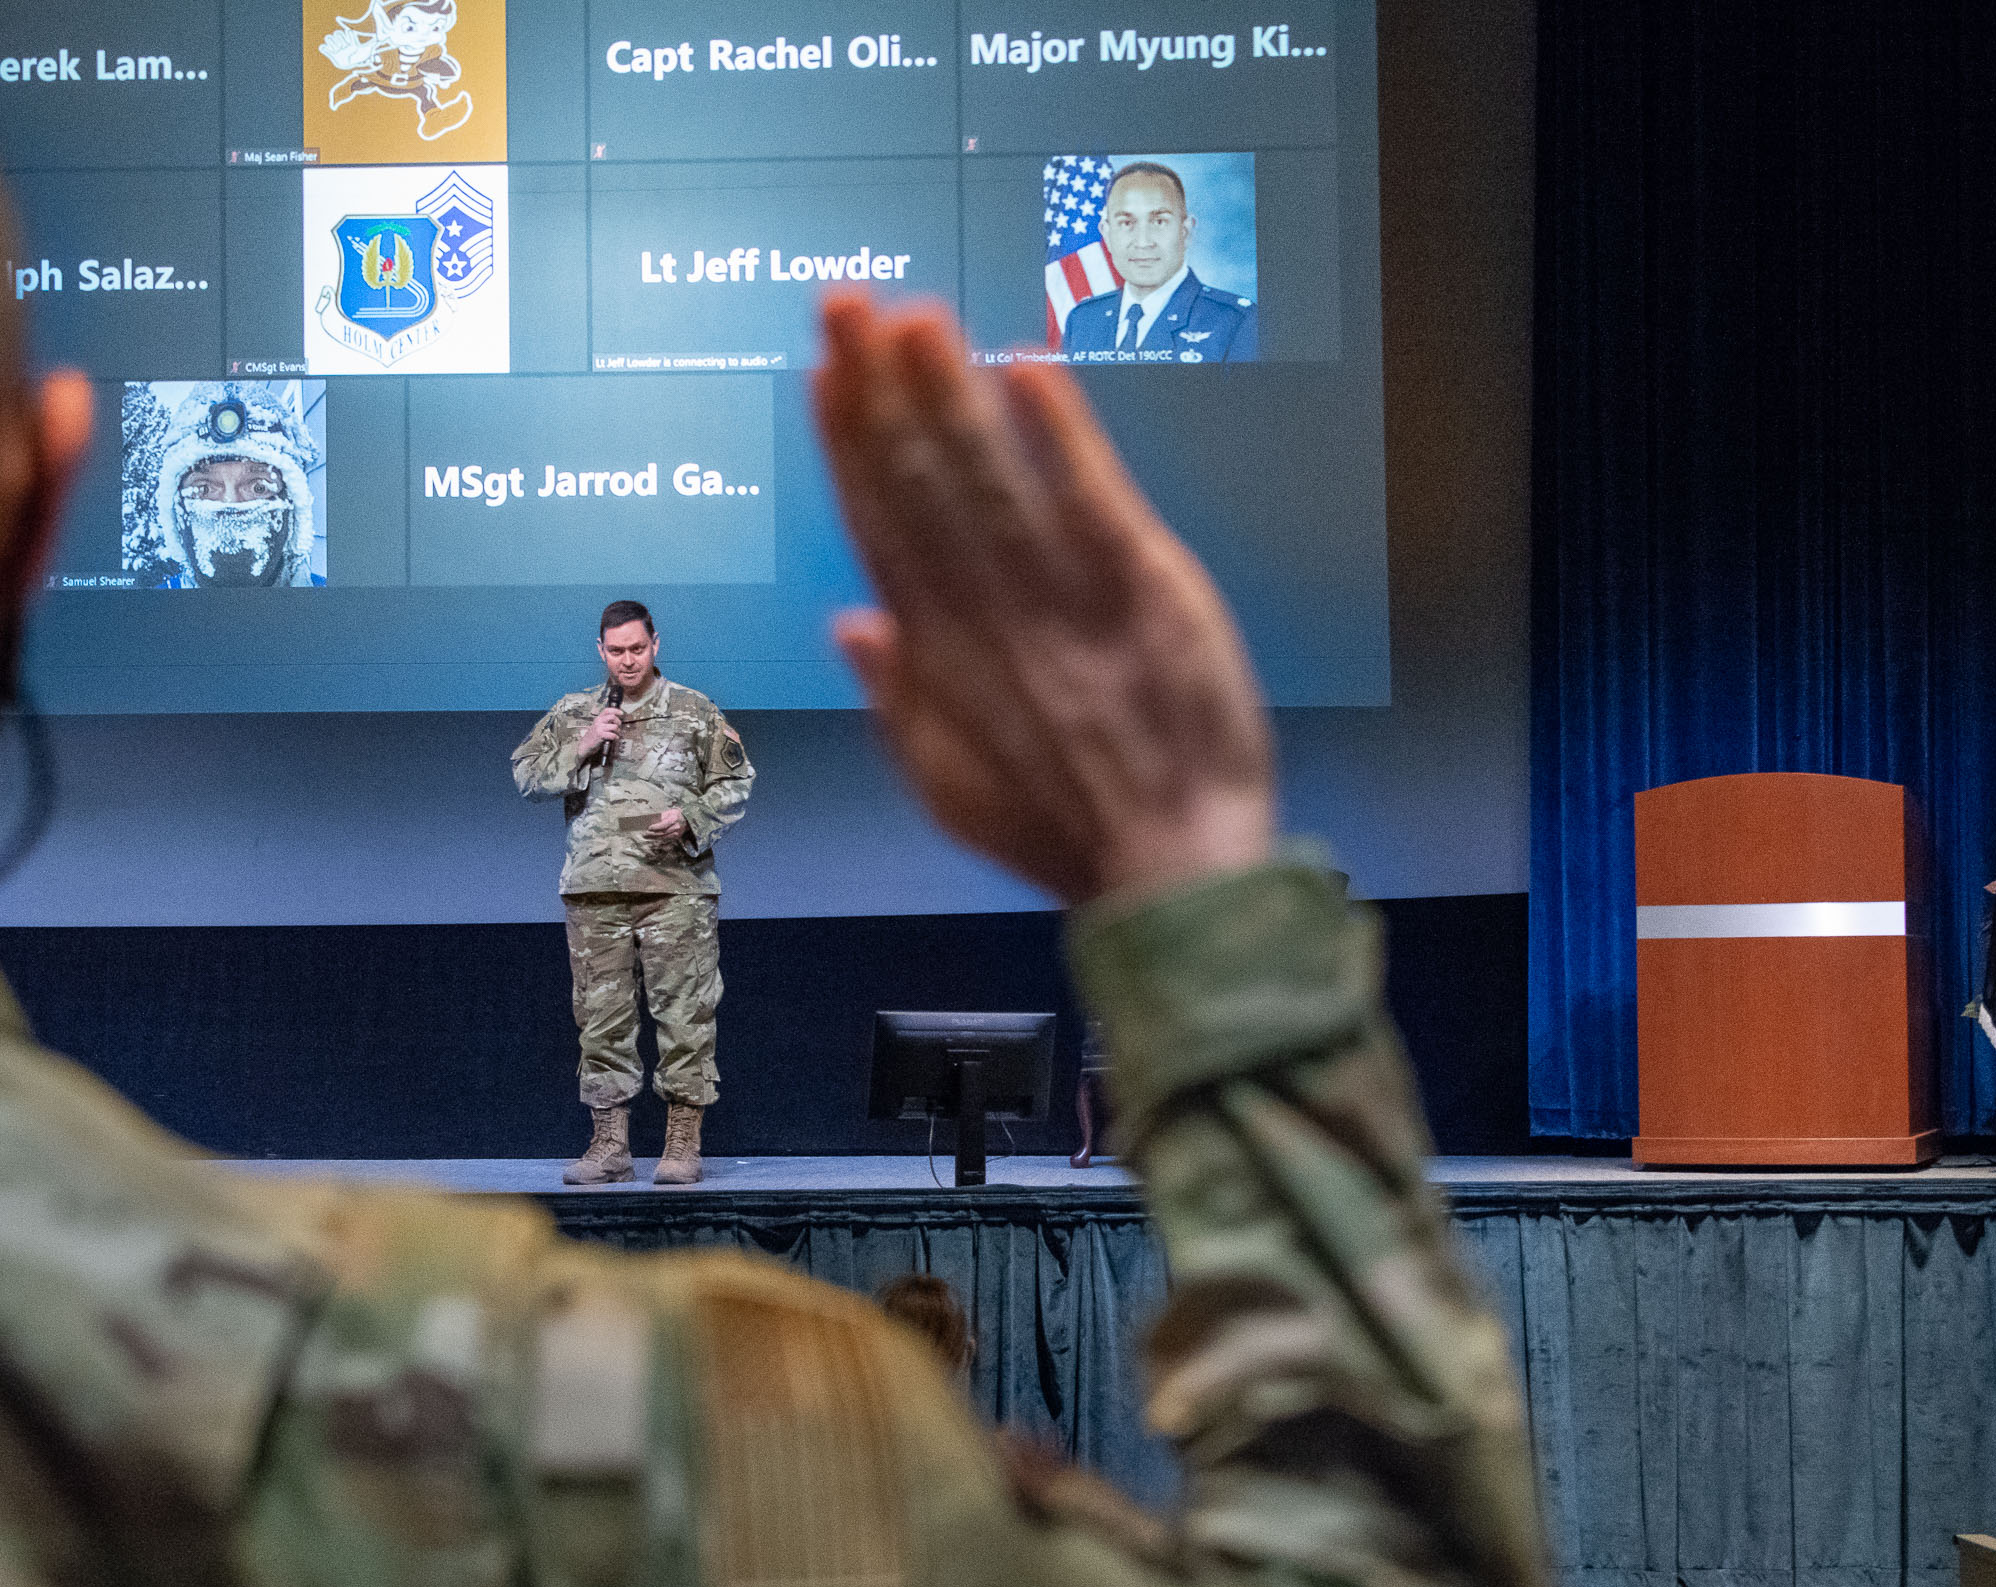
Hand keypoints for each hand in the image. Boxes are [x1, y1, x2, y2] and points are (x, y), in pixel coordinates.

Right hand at [575, 708, 622, 759]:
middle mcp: (598, 721)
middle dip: (618, 722)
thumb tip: (616, 720)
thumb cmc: (593, 736)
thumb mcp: (598, 726)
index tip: (621, 713)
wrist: (585, 744)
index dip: (615, 710)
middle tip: (619, 726)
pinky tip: (614, 738)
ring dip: (618, 731)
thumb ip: (605, 722)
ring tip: (616, 734)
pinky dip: (616, 737)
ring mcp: (599, 728)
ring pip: (614, 727)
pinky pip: (613, 735)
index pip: (607, 710)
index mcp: (598, 718)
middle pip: (612, 717)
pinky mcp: (600, 735)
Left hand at [645, 808, 686, 844]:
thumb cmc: (676, 814)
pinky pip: (666, 838)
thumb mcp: (670, 812)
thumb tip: (652, 820)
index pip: (664, 824)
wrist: (687, 820)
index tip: (649, 827)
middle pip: (663, 832)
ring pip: (663, 836)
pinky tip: (653, 838)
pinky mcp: (676, 837)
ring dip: (654, 837)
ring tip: (646, 836)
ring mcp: (677, 833)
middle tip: (645, 833)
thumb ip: (662, 816)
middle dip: (653, 833)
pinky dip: (658, 838)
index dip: (656, 827)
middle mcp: (676, 827)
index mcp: (674, 819)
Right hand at [811, 294, 1275, 904]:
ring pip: (990, 480)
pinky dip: (1057, 435)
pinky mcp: (1141, 591)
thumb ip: (896, 697)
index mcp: (940, 657)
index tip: (823, 375)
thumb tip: (852, 622)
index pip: (881, 528)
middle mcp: (988, 616)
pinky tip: (1026, 369)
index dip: (850, 447)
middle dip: (881, 390)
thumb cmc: (1061, 834)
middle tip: (848, 303)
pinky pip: (1089, 498)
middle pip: (922, 484)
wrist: (1171, 873)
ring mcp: (1062, 600)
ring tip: (914, 318)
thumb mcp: (948, 785)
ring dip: (949, 393)